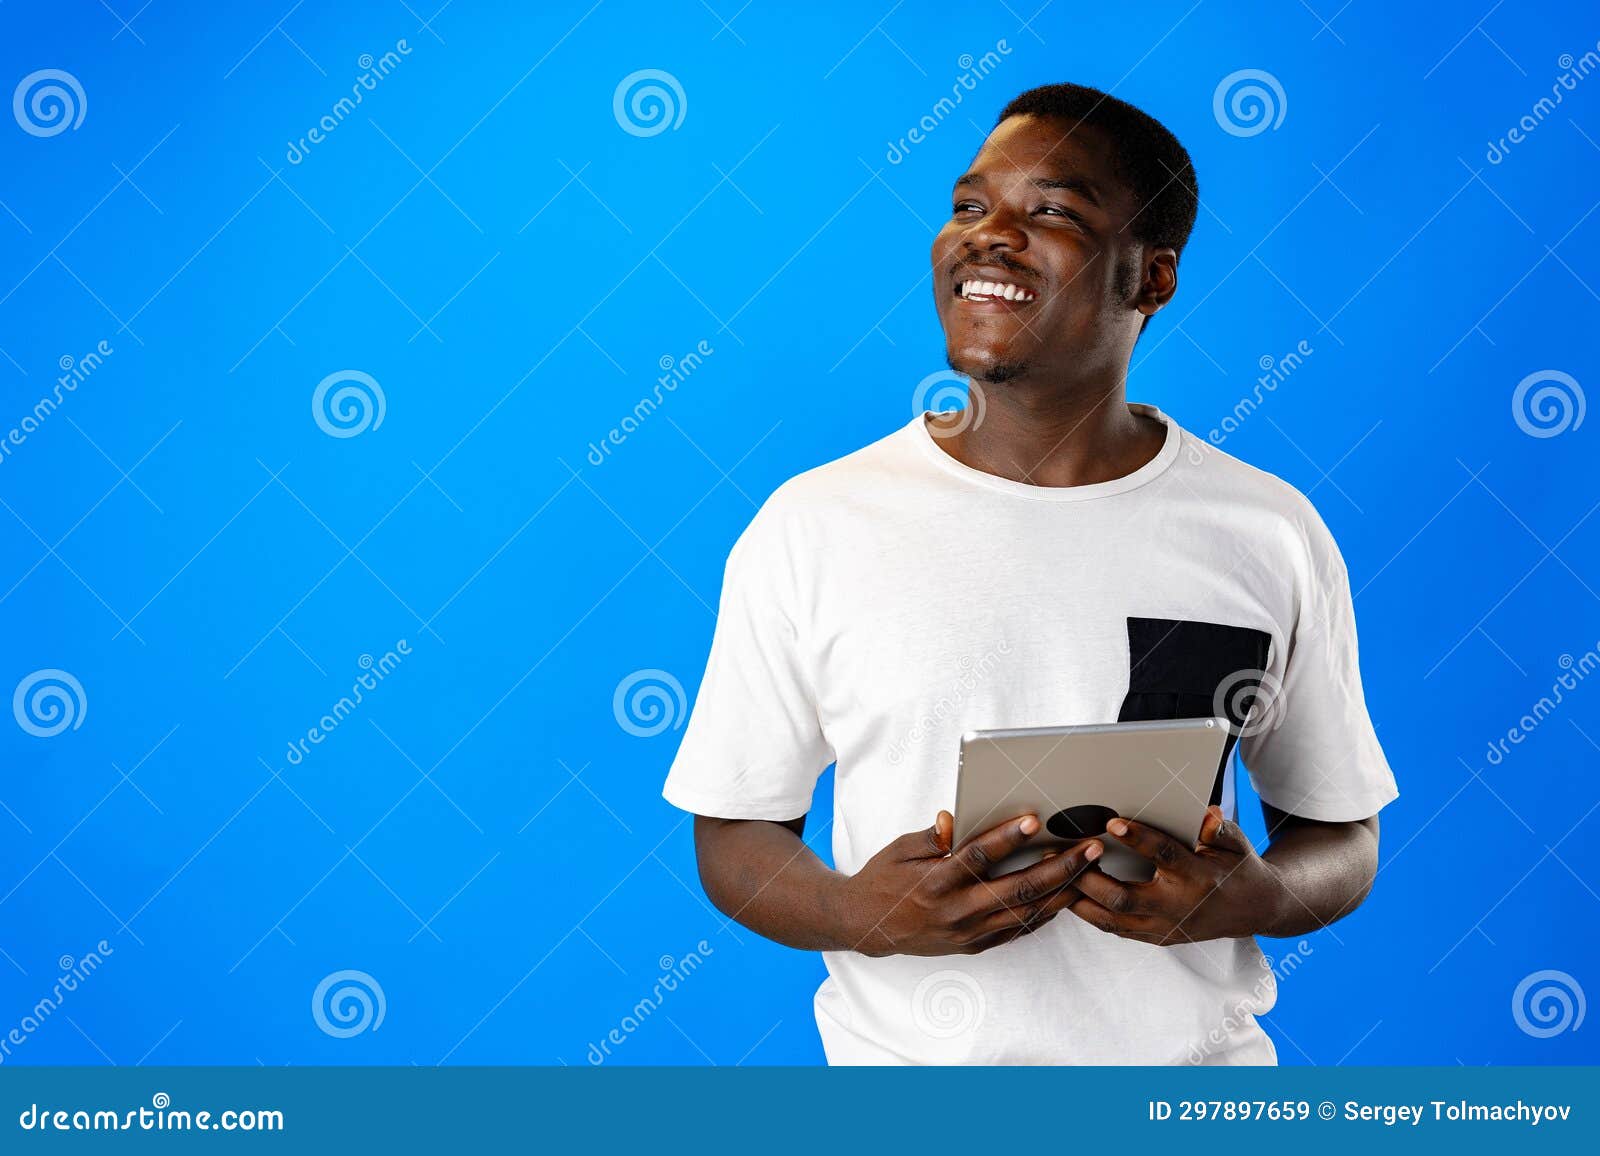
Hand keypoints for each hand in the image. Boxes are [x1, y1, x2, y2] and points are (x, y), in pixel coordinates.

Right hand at [841, 811, 1101, 956]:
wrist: (867, 926)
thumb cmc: (884, 879)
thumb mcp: (900, 850)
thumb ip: (931, 836)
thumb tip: (954, 818)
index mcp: (935, 882)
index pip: (977, 857)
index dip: (1006, 837)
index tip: (1034, 819)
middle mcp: (955, 911)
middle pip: (1017, 888)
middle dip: (1059, 867)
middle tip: (1088, 848)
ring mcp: (968, 932)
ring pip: (1026, 912)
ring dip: (1062, 891)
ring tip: (1089, 871)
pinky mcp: (974, 944)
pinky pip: (1017, 929)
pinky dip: (1044, 913)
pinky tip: (1065, 896)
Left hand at [1068, 806, 1284, 945]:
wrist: (1252, 909)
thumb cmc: (1238, 866)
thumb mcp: (1236, 843)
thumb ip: (1219, 829)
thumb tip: (1206, 813)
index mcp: (1199, 877)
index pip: (1164, 857)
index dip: (1139, 839)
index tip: (1112, 821)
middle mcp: (1178, 906)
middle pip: (1125, 896)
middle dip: (1089, 877)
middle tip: (1061, 855)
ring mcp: (1165, 927)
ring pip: (1113, 919)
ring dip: (1079, 899)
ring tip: (1053, 875)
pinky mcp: (1157, 937)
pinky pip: (1116, 929)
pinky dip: (1089, 914)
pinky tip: (1067, 896)